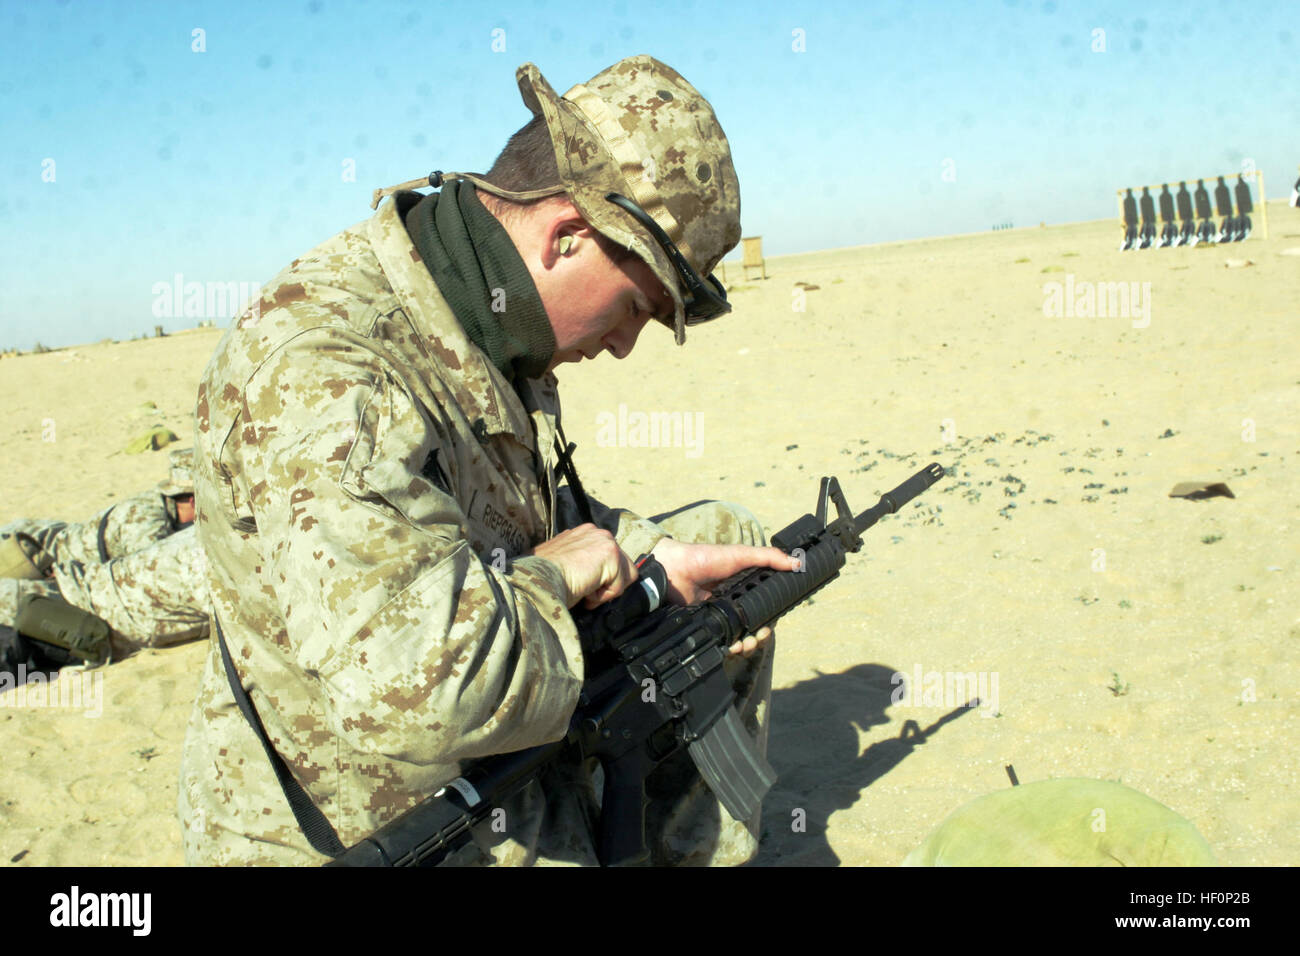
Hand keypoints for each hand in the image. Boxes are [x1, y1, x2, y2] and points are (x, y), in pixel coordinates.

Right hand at [532, 524, 636, 608]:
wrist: (534, 580)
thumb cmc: (540, 578)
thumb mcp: (560, 565)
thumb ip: (578, 564)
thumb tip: (589, 577)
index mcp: (583, 534)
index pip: (609, 558)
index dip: (601, 579)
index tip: (583, 586)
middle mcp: (596, 532)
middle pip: (623, 565)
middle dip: (608, 584)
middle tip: (584, 590)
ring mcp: (604, 540)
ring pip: (625, 576)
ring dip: (605, 590)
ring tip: (583, 590)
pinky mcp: (610, 553)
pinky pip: (619, 586)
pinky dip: (602, 596)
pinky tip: (584, 591)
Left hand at [649, 537, 799, 657]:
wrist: (674, 571)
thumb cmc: (705, 558)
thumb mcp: (740, 554)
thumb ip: (768, 557)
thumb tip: (798, 562)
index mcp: (746, 585)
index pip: (767, 604)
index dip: (773, 614)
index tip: (775, 620)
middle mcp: (737, 601)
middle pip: (757, 625)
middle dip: (762, 635)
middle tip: (760, 636)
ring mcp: (724, 614)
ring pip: (744, 636)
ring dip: (750, 644)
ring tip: (747, 644)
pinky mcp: (711, 625)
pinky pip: (726, 641)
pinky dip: (734, 646)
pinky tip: (735, 646)